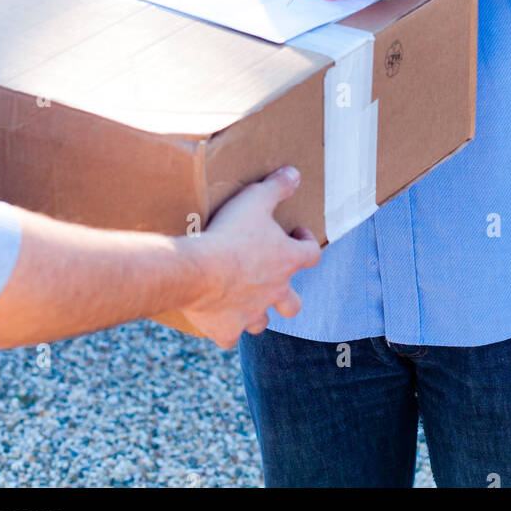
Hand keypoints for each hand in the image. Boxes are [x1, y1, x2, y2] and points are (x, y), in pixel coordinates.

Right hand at [180, 167, 321, 348]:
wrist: (197, 270)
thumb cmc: (229, 233)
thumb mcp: (255, 199)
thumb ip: (277, 186)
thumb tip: (295, 174)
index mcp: (287, 260)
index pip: (312, 255)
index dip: (307, 243)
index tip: (295, 234)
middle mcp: (276, 292)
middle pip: (293, 304)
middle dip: (286, 296)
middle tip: (271, 281)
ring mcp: (252, 314)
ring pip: (262, 322)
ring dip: (255, 313)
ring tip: (241, 299)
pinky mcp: (227, 330)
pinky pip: (230, 337)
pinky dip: (224, 329)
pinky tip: (215, 318)